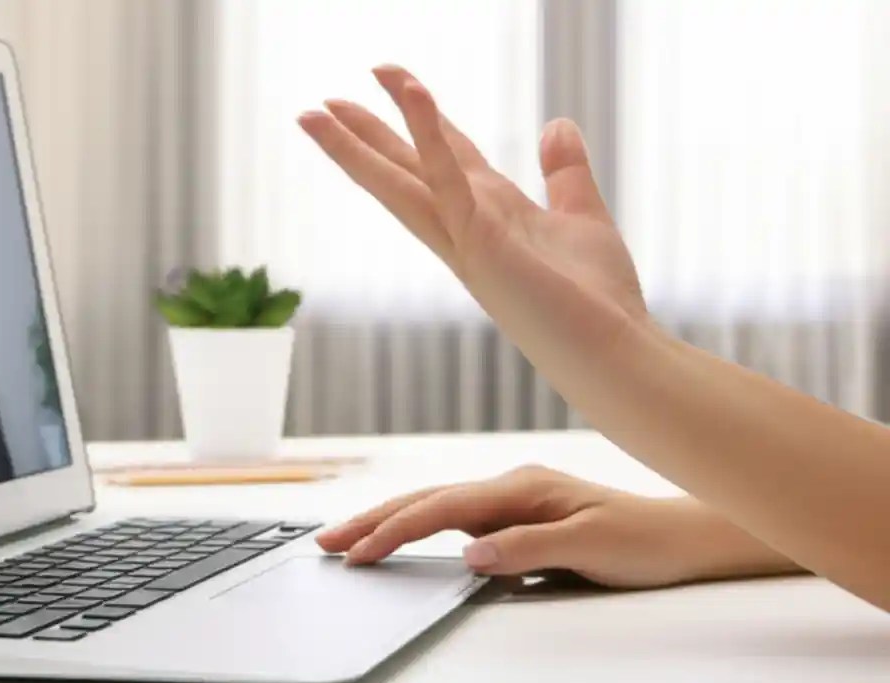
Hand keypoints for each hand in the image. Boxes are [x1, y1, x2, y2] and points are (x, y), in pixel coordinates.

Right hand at [299, 66, 648, 374]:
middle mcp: (465, 227)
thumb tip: (556, 124)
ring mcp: (466, 237)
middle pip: (404, 170)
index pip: (440, 160)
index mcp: (487, 217)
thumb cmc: (599, 301)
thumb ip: (565, 171)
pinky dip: (430, 134)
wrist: (611, 351)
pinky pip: (449, 178)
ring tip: (316, 109)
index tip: (388, 87)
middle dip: (361, 137)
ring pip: (400, 179)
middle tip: (316, 107)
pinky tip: (413, 92)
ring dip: (358, 141)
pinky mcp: (481, 240)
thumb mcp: (581, 216)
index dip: (415, 122)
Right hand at [316, 466, 798, 588]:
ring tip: (346, 539)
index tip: (361, 552)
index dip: (397, 529)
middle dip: (373, 519)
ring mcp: (509, 500)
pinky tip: (398, 538)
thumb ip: (529, 548)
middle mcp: (509, 487)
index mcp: (522, 487)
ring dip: (388, 522)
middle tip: (327, 540)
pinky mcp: (512, 518)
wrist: (681, 538)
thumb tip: (470, 554)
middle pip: (426, 500)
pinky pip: (451, 522)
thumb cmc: (642, 540)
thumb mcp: (591, 546)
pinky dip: (416, 529)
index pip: (443, 508)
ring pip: (434, 509)